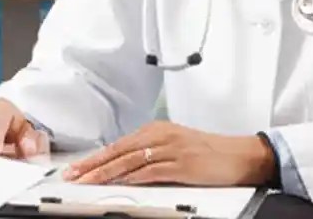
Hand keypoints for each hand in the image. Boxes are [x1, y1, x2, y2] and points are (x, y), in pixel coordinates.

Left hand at [61, 121, 274, 186]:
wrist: (239, 154)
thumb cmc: (209, 152)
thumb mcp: (175, 145)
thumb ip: (150, 152)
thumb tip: (124, 166)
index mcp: (156, 130)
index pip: (118, 144)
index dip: (95, 157)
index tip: (78, 167)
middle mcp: (160, 136)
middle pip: (118, 152)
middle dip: (93, 165)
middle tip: (73, 176)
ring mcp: (171, 149)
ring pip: (129, 162)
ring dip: (106, 174)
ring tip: (88, 183)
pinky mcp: (181, 165)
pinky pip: (150, 171)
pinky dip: (132, 178)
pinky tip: (119, 183)